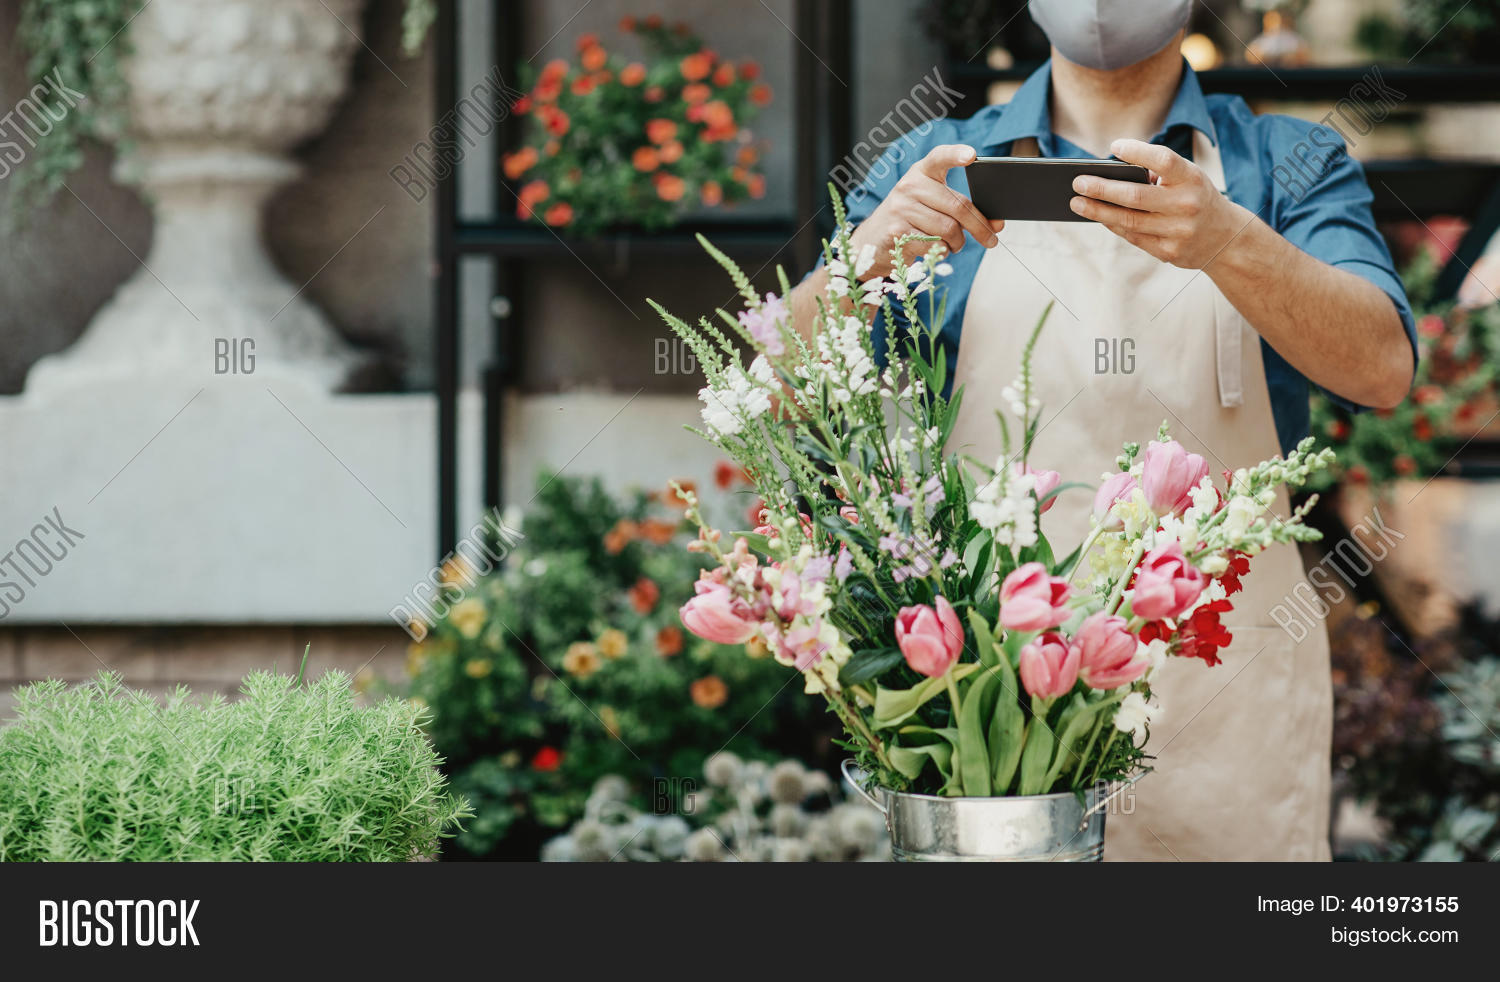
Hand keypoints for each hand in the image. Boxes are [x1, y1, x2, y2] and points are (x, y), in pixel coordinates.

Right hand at [849, 144, 1002, 280]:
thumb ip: (960, 209)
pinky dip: (942, 251)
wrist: (872, 240)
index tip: (972, 155)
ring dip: (958, 242)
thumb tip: (996, 225)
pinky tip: (936, 249)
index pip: (939, 157)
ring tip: (954, 244)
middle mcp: (909, 186)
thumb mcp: (931, 204)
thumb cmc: (910, 220)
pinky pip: (935, 244)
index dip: (956, 154)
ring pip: (948, 228)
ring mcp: (901, 208)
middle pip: (957, 205)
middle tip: (991, 239)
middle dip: (979, 226)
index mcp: (921, 172)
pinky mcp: (897, 232)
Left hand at [1069, 138, 1245, 268]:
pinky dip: (1112, 225)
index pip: (1163, 160)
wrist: (1224, 238)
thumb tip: (1110, 174)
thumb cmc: (1195, 197)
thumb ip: (1158, 173)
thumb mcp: (1188, 178)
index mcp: (1192, 178)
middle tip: (1077, 182)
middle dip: (1101, 189)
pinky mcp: (1169, 252)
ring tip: (1076, 202)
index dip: (1137, 152)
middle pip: (1135, 196)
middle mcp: (1186, 204)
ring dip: (1098, 211)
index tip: (1113, 147)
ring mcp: (1178, 231)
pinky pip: (1132, 237)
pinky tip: (1097, 216)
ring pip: (1128, 221)